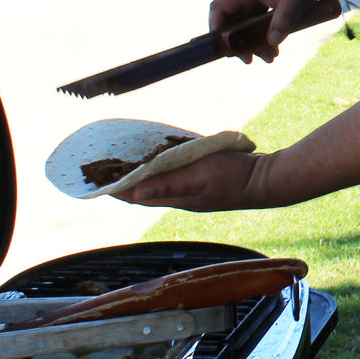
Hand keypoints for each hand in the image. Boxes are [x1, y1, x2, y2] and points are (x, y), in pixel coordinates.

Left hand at [118, 149, 269, 210]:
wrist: (265, 180)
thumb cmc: (232, 178)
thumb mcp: (198, 177)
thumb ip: (168, 184)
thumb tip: (135, 192)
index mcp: (175, 198)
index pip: (135, 196)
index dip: (114, 189)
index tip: (94, 181)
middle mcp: (180, 197)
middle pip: (142, 191)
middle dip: (122, 182)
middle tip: (104, 168)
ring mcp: (191, 191)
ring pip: (157, 184)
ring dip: (140, 176)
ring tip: (123, 163)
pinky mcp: (202, 182)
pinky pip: (172, 177)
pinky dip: (159, 170)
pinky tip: (159, 160)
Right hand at [210, 0, 327, 62]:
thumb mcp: (295, 0)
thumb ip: (283, 20)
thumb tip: (272, 42)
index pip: (219, 8)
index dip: (217, 29)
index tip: (225, 48)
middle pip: (231, 20)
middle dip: (240, 42)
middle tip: (252, 59)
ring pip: (243, 22)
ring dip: (252, 40)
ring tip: (270, 57)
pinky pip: (253, 19)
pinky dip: (260, 32)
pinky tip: (272, 46)